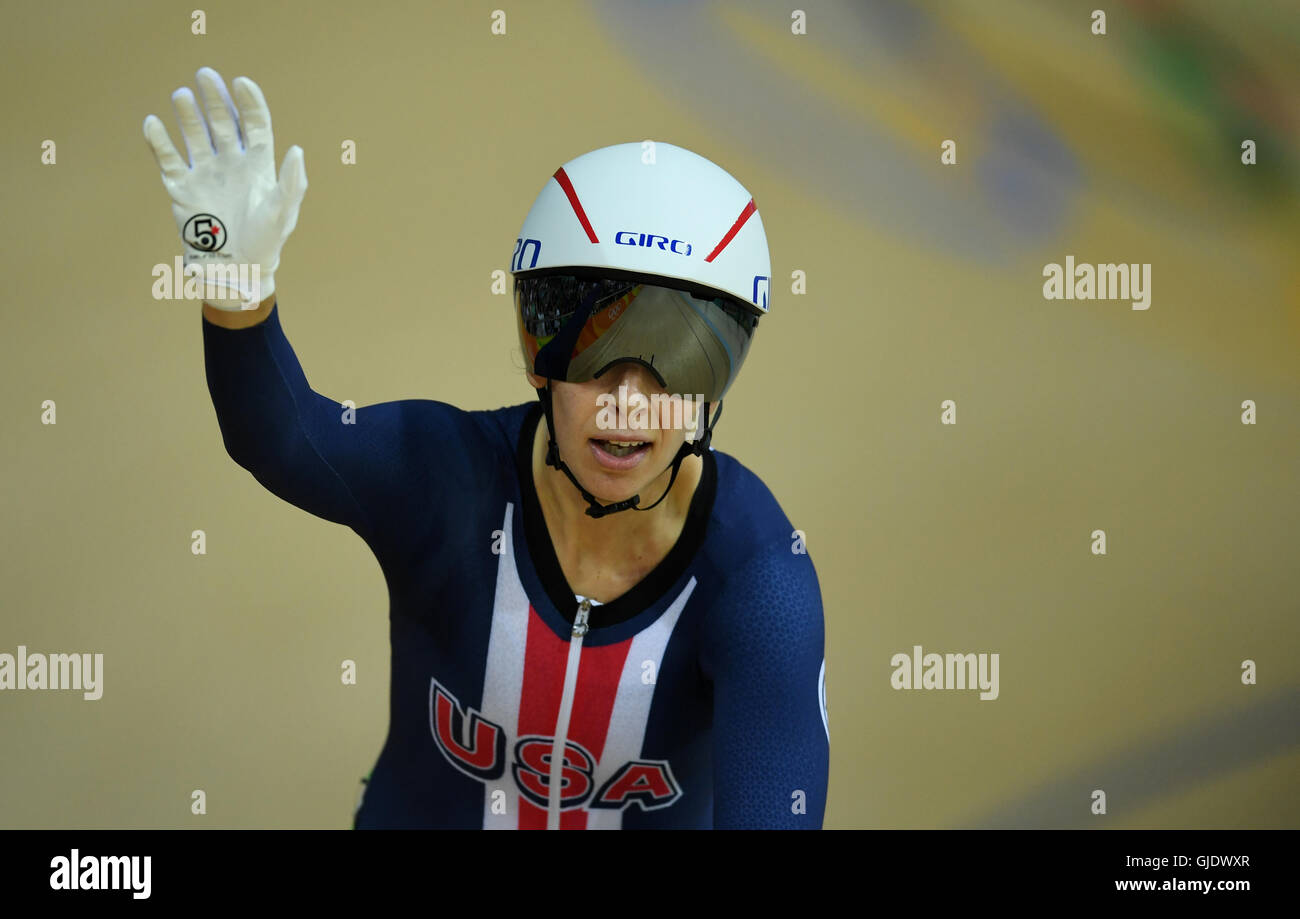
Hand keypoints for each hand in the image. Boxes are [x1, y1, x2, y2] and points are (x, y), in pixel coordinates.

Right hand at [143, 67, 306, 309]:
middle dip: (214, 98)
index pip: (253, 124)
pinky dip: (159, 140)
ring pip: (194, 134)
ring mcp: (205, 172)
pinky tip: (153, 123)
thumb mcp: (283, 212)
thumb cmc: (266, 242)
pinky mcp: (181, 186)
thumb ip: (292, 182)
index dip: (248, 102)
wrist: (236, 269)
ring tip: (182, 96)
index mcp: (258, 164)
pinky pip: (168, 158)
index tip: (240, 82)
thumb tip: (297, 150)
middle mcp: (231, 162)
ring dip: (188, 114)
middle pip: (221, 121)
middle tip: (205, 76)